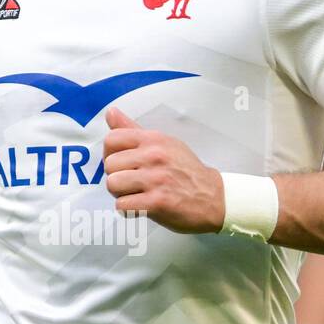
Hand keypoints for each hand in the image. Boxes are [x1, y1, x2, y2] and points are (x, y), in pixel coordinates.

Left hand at [102, 106, 224, 233]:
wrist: (214, 197)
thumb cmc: (186, 171)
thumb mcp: (164, 143)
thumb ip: (134, 130)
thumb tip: (111, 113)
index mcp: (154, 140)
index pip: (112, 139)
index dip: (110, 154)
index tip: (121, 164)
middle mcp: (154, 156)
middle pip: (109, 165)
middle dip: (116, 177)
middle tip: (133, 183)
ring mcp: (156, 179)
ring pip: (113, 185)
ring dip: (121, 194)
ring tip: (137, 194)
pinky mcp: (157, 202)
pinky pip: (123, 206)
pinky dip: (129, 210)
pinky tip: (142, 207)